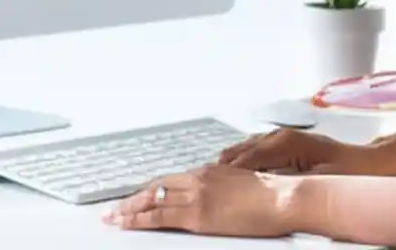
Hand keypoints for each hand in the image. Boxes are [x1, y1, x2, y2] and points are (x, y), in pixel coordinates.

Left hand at [105, 165, 298, 237]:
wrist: (282, 198)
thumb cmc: (270, 195)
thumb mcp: (240, 185)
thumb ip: (221, 188)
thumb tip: (213, 197)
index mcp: (208, 171)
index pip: (170, 180)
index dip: (151, 189)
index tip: (138, 196)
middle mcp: (197, 179)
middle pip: (156, 187)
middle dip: (133, 198)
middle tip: (115, 207)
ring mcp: (196, 196)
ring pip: (151, 200)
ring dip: (129, 209)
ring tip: (113, 217)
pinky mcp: (197, 215)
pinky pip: (159, 217)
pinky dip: (139, 219)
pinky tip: (128, 224)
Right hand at [218, 127, 386, 174]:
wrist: (369, 162)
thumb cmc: (349, 171)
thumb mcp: (318, 181)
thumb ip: (289, 185)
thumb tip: (266, 189)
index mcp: (285, 143)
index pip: (245, 160)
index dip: (226, 176)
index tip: (209, 186)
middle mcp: (279, 136)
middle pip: (238, 152)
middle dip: (221, 170)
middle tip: (204, 186)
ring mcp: (281, 137)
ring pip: (243, 149)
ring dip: (229, 165)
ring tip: (213, 182)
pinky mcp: (285, 143)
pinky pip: (253, 149)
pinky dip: (241, 161)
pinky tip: (235, 174)